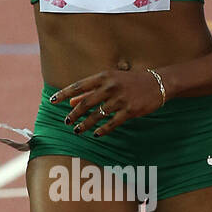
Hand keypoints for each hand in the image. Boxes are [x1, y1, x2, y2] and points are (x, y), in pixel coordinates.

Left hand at [50, 68, 165, 136]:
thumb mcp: (111, 81)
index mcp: (104, 76)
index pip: (79, 86)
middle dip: (74, 114)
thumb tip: (71, 101)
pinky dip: (103, 130)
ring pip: (98, 115)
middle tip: (66, 122)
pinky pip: (112, 123)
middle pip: (86, 102)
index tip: (52, 101)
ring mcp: (121, 99)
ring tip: (77, 130)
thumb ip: (91, 91)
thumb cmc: (131, 81)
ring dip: (86, 124)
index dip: (64, 94)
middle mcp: (111, 86)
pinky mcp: (130, 111)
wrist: (158, 83)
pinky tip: (96, 134)